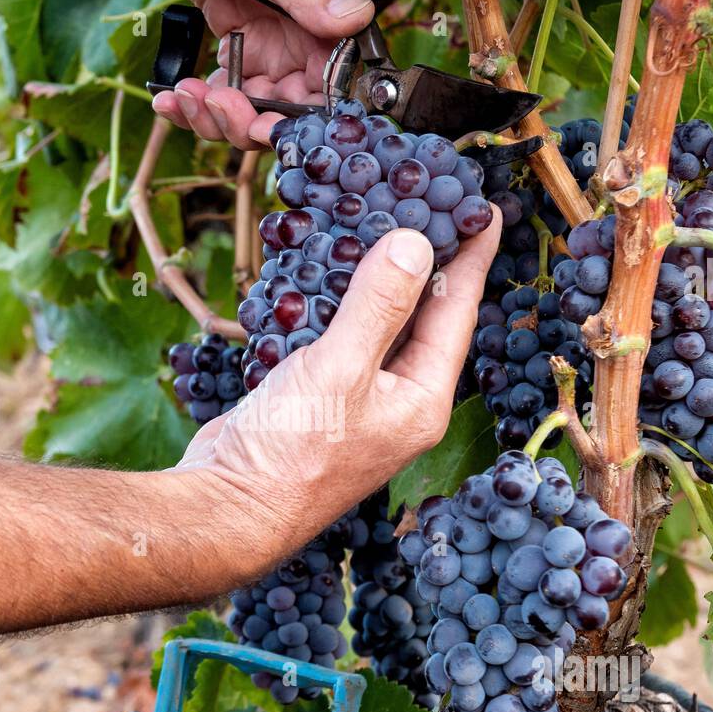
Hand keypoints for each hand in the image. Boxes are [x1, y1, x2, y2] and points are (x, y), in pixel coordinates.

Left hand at [153, 0, 372, 149]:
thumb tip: (358, 16)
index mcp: (329, 18)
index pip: (330, 89)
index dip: (298, 117)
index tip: (260, 120)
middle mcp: (307, 42)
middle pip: (289, 112)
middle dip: (247, 122)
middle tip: (210, 104)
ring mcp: (274, 51)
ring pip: (255, 111)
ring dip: (215, 117)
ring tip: (182, 95)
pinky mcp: (243, 53)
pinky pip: (227, 95)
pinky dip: (198, 105)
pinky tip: (170, 98)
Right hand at [176, 218, 501, 571]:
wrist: (229, 508)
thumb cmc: (292, 453)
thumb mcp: (340, 368)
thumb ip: (378, 305)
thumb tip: (416, 244)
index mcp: (422, 400)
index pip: (457, 314)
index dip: (471, 258)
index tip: (483, 210)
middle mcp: (398, 403)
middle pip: (423, 319)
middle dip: (428, 262)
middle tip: (432, 203)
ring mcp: (358, 404)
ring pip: (378, 327)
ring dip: (379, 279)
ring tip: (383, 225)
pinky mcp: (317, 400)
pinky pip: (340, 339)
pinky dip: (337, 303)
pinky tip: (325, 274)